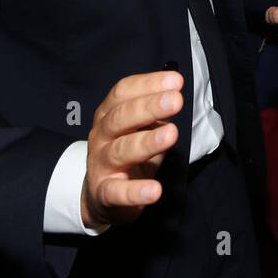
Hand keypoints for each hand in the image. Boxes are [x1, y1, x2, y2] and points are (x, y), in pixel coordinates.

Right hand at [80, 71, 183, 230]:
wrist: (100, 196)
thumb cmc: (126, 153)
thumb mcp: (139, 128)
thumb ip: (154, 114)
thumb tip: (174, 94)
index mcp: (108, 115)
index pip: (123, 93)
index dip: (148, 84)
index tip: (176, 80)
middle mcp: (101, 136)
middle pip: (121, 118)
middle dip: (149, 107)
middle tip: (176, 101)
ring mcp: (101, 164)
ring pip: (121, 151)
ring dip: (147, 142)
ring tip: (171, 135)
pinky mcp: (104, 193)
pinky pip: (117, 192)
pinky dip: (136, 192)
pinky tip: (155, 190)